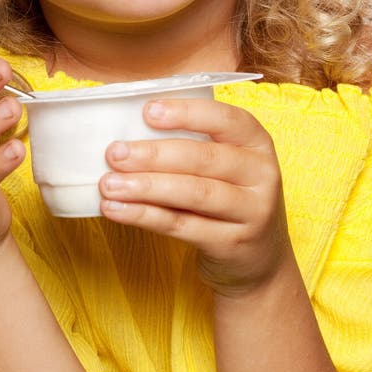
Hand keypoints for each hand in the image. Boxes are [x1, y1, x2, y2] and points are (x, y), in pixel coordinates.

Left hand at [99, 97, 291, 294]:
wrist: (259, 261)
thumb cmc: (229, 194)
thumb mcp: (227, 163)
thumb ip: (193, 141)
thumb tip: (129, 123)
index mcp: (257, 142)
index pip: (225, 119)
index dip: (186, 113)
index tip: (147, 111)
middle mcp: (262, 174)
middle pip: (204, 159)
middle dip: (154, 154)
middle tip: (115, 153)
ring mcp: (251, 212)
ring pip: (193, 193)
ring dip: (146, 187)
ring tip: (109, 184)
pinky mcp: (232, 245)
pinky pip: (182, 226)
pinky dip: (145, 216)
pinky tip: (116, 210)